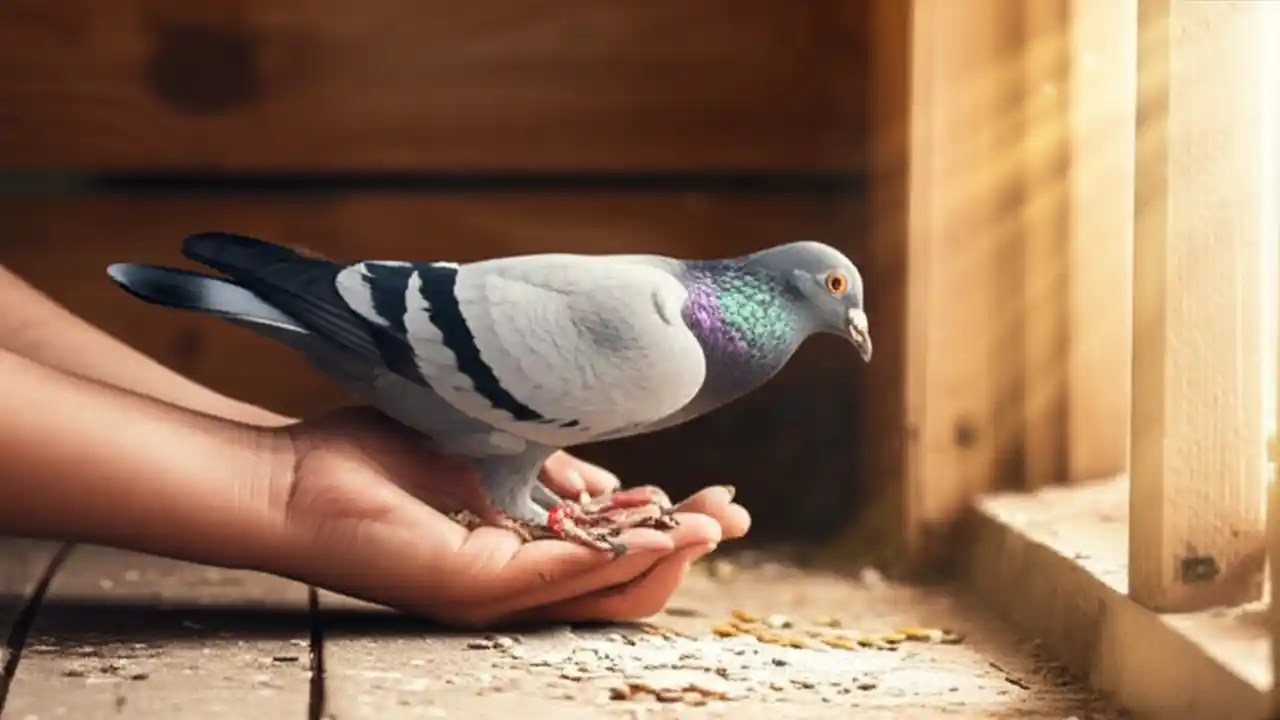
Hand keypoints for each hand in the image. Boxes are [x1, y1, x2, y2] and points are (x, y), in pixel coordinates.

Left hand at [269, 407, 749, 626]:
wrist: (295, 478)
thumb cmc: (377, 459)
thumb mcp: (488, 452)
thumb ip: (550, 472)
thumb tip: (612, 478)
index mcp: (522, 550)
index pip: (614, 551)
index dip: (672, 528)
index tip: (719, 494)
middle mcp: (516, 582)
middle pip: (624, 581)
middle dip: (686, 547)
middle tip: (734, 516)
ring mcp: (496, 591)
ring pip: (604, 587)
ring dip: (666, 555)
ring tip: (714, 525)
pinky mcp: (474, 587)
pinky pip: (561, 576)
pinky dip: (616, 557)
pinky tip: (661, 534)